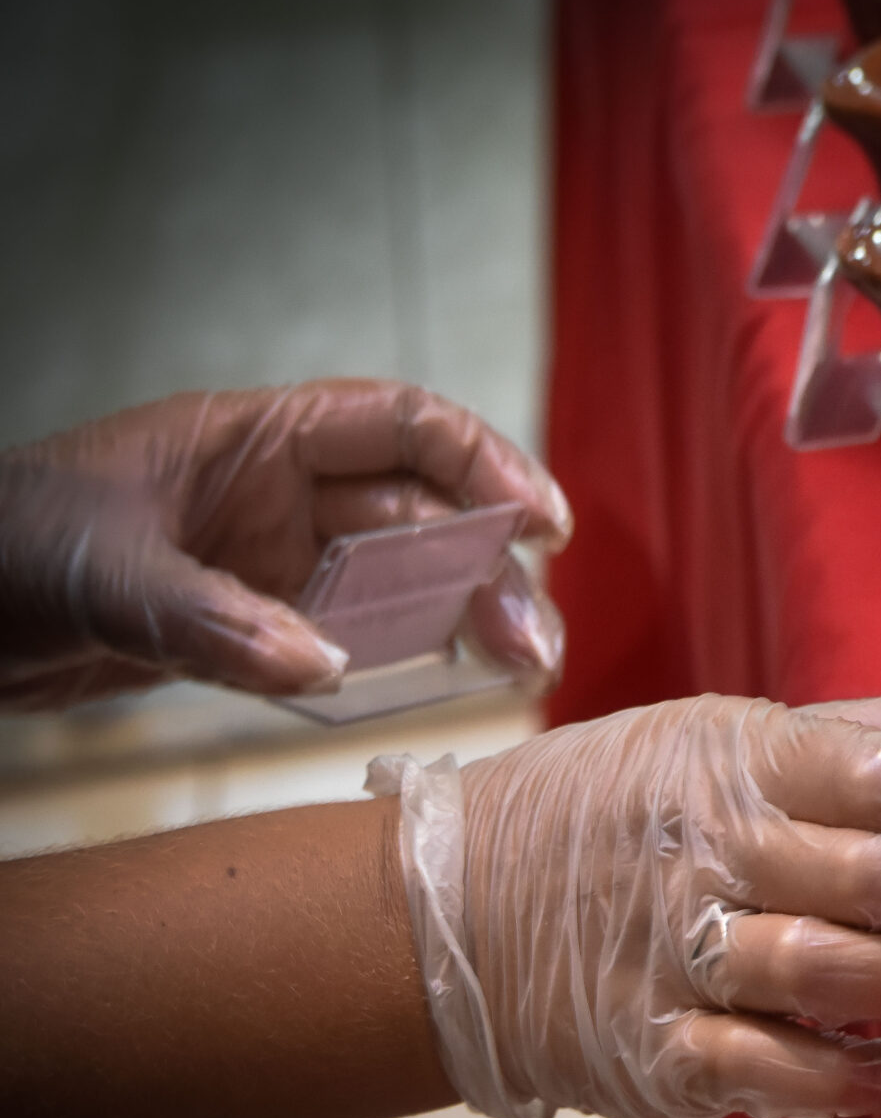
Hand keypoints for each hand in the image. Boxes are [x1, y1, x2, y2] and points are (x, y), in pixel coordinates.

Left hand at [0, 380, 570, 707]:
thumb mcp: (102, 574)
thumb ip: (213, 621)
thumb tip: (323, 667)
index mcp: (254, 439)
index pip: (404, 429)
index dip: (485, 465)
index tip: (542, 524)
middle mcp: (275, 497)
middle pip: (421, 515)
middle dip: (492, 567)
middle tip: (534, 638)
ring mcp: (266, 564)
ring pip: (399, 582)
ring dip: (466, 616)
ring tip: (521, 666)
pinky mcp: (250, 629)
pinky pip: (351, 639)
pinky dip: (407, 662)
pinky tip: (451, 687)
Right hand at [373, 688, 880, 1117]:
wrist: (441, 913)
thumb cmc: (611, 811)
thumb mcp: (722, 736)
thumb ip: (873, 729)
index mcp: (735, 762)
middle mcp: (707, 854)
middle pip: (878, 876)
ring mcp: (675, 958)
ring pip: (830, 973)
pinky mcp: (652, 1051)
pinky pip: (771, 1070)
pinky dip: (854, 1078)